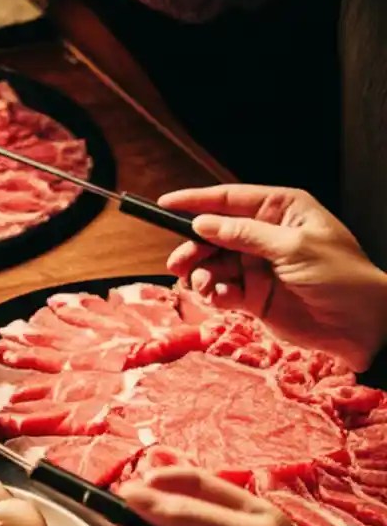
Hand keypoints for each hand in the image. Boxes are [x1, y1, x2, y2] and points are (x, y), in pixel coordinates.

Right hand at [160, 184, 386, 370]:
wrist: (361, 325)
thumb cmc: (340, 276)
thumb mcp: (293, 247)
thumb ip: (244, 234)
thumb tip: (202, 223)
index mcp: (281, 211)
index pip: (230, 200)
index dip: (196, 201)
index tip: (164, 205)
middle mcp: (265, 235)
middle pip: (214, 233)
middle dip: (193, 246)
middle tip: (178, 262)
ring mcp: (257, 266)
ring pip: (212, 263)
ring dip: (199, 273)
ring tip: (199, 283)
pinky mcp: (253, 295)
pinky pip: (220, 289)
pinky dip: (213, 293)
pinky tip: (219, 298)